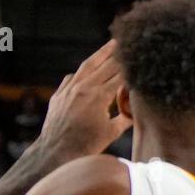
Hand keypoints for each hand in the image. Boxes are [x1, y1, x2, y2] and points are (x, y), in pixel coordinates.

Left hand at [38, 40, 130, 159]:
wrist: (56, 151)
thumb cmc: (86, 146)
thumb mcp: (111, 132)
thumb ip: (125, 118)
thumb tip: (136, 110)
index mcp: (100, 96)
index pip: (120, 74)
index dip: (129, 66)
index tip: (138, 58)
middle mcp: (84, 87)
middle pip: (106, 65)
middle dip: (118, 54)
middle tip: (128, 43)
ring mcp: (69, 89)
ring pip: (87, 65)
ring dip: (100, 54)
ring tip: (111, 44)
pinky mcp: (59, 94)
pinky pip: (72, 77)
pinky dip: (82, 72)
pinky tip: (87, 70)